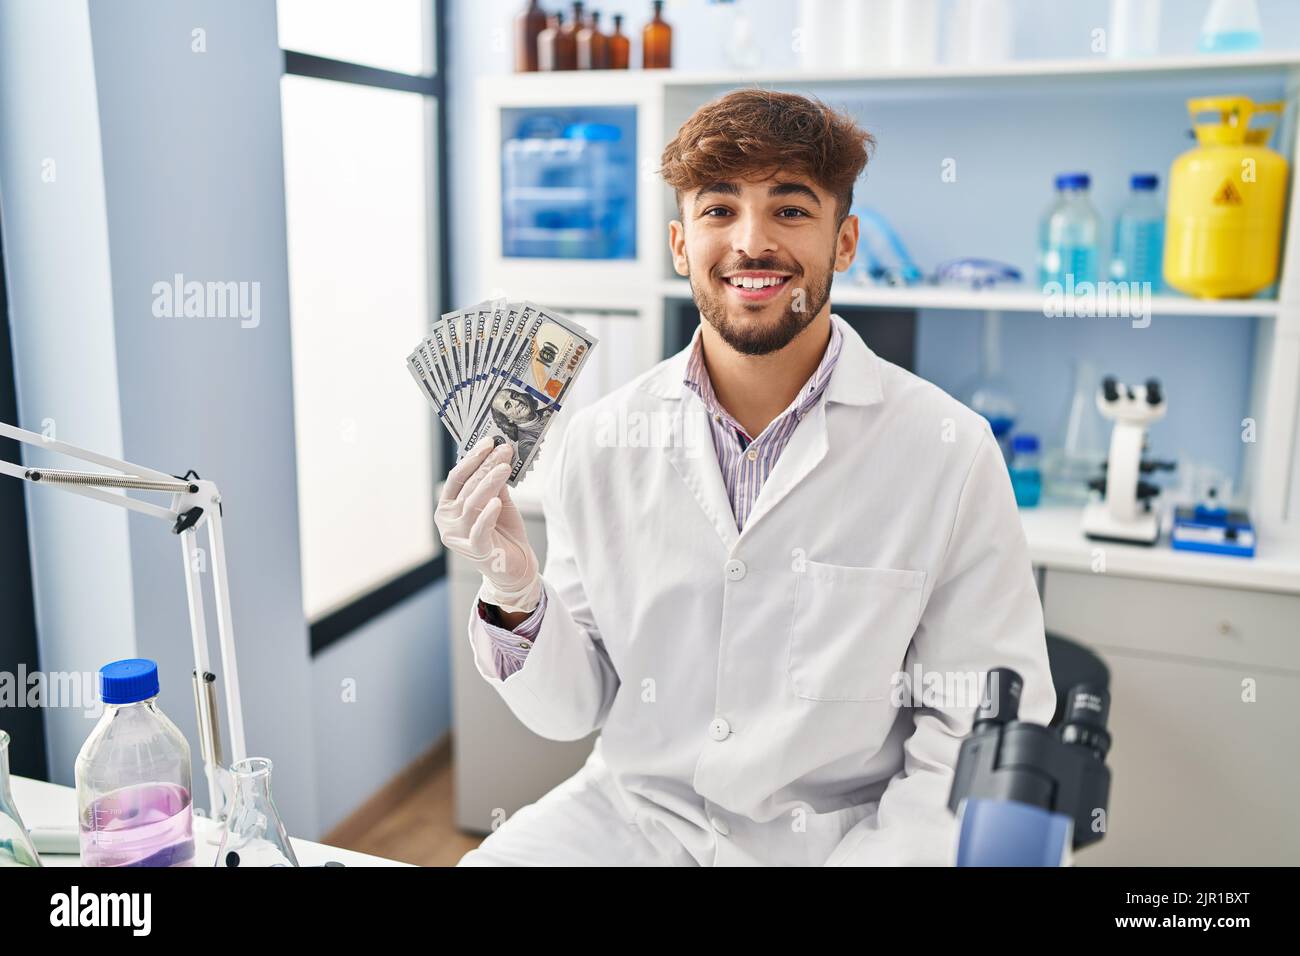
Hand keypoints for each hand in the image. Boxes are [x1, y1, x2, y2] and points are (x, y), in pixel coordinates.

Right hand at [436, 441, 541, 612]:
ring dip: (489, 483)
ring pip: (473, 504)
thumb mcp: (497, 501)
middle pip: (467, 487)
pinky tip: (497, 501)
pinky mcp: (474, 551)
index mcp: (448, 507)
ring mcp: (458, 537)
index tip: (488, 442)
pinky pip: (479, 529)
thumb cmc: (503, 531)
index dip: (472, 458)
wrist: (516, 564)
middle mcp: (447, 522)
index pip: (456, 477)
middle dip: (485, 466)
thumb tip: (497, 454)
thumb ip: (493, 482)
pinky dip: (488, 514)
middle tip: (502, 449)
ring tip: (504, 467)